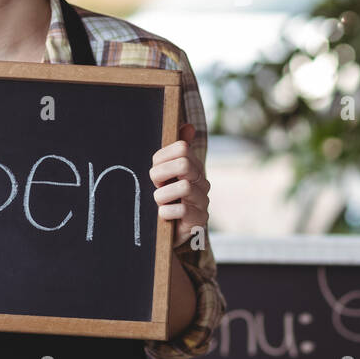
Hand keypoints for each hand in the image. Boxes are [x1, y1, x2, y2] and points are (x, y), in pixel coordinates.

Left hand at [149, 123, 209, 247]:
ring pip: (183, 187)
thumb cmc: (166, 199)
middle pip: (184, 164)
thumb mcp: (166, 174)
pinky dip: (166, 213)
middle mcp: (202, 181)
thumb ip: (175, 150)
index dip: (161, 159)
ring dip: (162, 197)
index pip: (181, 148)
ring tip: (160, 203)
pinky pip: (181, 210)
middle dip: (161, 175)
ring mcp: (203, 201)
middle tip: (156, 187)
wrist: (169, 232)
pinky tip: (164, 216)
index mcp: (194, 166)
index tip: (155, 173)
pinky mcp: (199, 220)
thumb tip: (189, 126)